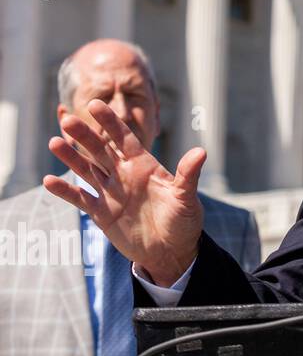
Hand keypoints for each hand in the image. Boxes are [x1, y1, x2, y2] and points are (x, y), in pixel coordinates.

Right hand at [44, 99, 204, 285]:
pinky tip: (49, 181)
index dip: (111, 122)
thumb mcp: (186, 198)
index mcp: (144, 166)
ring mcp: (111, 193)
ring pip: (86, 170)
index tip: (96, 104)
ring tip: (54, 142)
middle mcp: (124, 175)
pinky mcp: (101, 213)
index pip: (124, 139)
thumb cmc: (183, 222)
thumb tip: (201, 152)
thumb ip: (187, 175)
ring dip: (71, 158)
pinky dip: (65, 190)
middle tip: (68, 118)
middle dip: (85, 135)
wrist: (171, 252)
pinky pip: (80, 198)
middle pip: (101, 150)